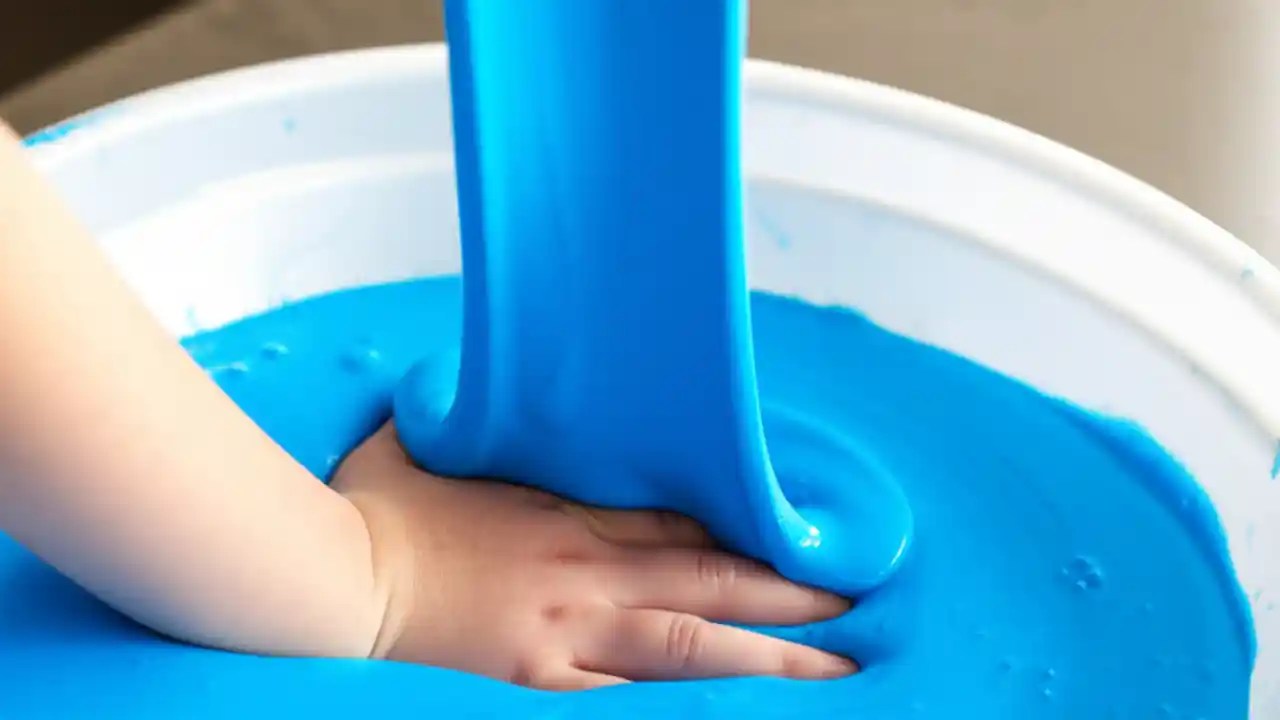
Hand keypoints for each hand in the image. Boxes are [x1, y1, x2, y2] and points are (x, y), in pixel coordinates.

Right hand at [332, 423, 854, 689]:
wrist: (335, 575)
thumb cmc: (376, 505)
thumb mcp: (432, 438)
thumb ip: (479, 421)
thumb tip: (485, 387)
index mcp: (566, 513)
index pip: (681, 520)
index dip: (749, 530)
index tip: (801, 536)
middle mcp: (584, 572)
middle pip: (710, 580)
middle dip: (789, 594)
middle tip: (855, 604)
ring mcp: (568, 629)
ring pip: (692, 645)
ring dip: (769, 656)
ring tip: (836, 670)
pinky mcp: (541, 679)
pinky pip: (629, 696)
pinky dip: (684, 703)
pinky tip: (735, 712)